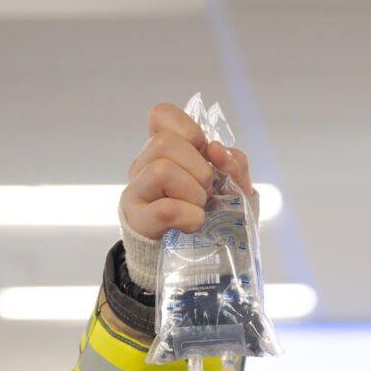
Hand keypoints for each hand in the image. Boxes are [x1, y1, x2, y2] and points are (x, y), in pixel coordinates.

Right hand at [122, 103, 253, 240]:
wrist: (196, 256)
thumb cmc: (210, 213)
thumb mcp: (232, 185)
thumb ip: (234, 163)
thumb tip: (216, 150)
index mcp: (163, 150)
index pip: (161, 114)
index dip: (188, 130)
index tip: (204, 154)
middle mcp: (143, 165)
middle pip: (164, 142)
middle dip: (198, 168)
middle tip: (206, 190)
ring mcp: (136, 191)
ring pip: (161, 171)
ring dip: (193, 193)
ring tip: (199, 207)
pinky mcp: (138, 220)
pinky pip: (166, 209)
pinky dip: (190, 217)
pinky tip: (194, 223)